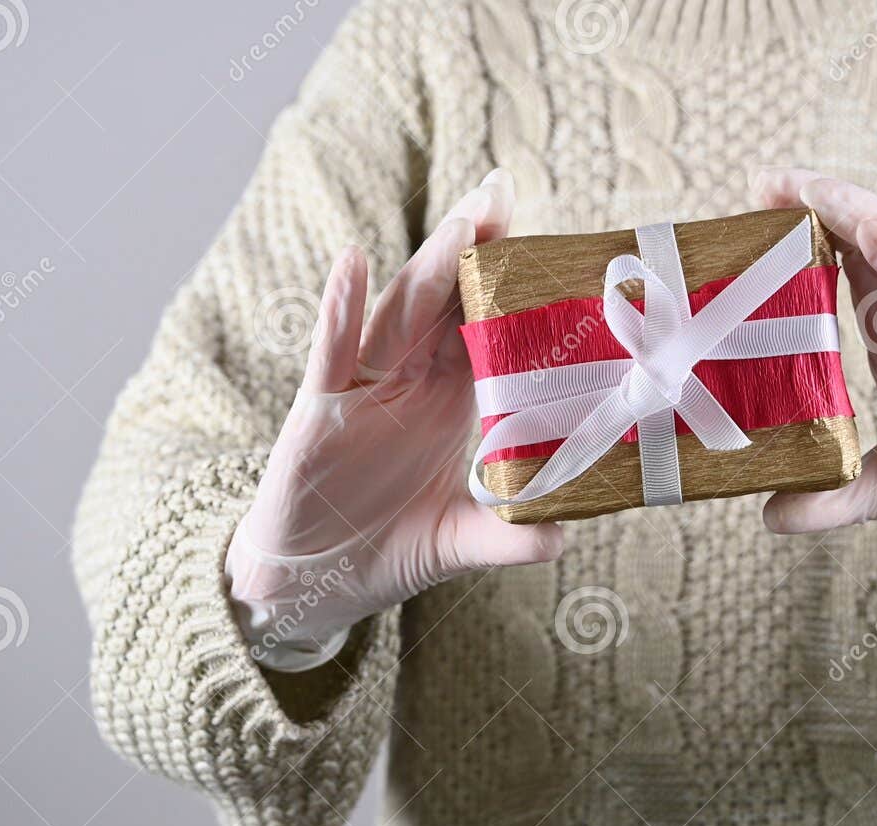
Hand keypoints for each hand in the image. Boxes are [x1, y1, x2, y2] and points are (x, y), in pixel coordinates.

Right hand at [226, 169, 562, 670]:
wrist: (312, 587)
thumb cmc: (383, 548)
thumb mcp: (458, 542)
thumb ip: (510, 537)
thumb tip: (563, 537)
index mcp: (445, 403)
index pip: (482, 328)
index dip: (505, 282)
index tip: (538, 233)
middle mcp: (405, 386)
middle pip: (443, 303)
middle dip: (472, 247)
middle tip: (502, 189)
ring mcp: (359, 394)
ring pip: (397, 318)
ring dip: (428, 266)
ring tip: (464, 218)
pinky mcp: (318, 416)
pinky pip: (330, 356)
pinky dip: (340, 309)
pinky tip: (354, 263)